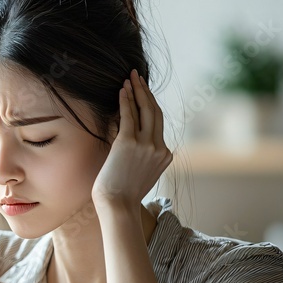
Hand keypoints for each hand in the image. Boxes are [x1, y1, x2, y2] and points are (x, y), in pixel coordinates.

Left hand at [91, 69, 172, 207]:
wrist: (117, 205)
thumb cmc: (123, 194)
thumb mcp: (141, 173)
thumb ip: (144, 158)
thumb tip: (133, 144)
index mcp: (165, 156)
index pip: (159, 125)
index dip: (151, 106)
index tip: (144, 93)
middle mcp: (159, 148)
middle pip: (155, 112)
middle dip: (146, 92)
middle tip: (138, 76)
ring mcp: (146, 145)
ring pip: (145, 110)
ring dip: (137, 91)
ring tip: (131, 77)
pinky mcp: (129, 143)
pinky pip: (129, 116)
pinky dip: (125, 101)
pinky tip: (122, 90)